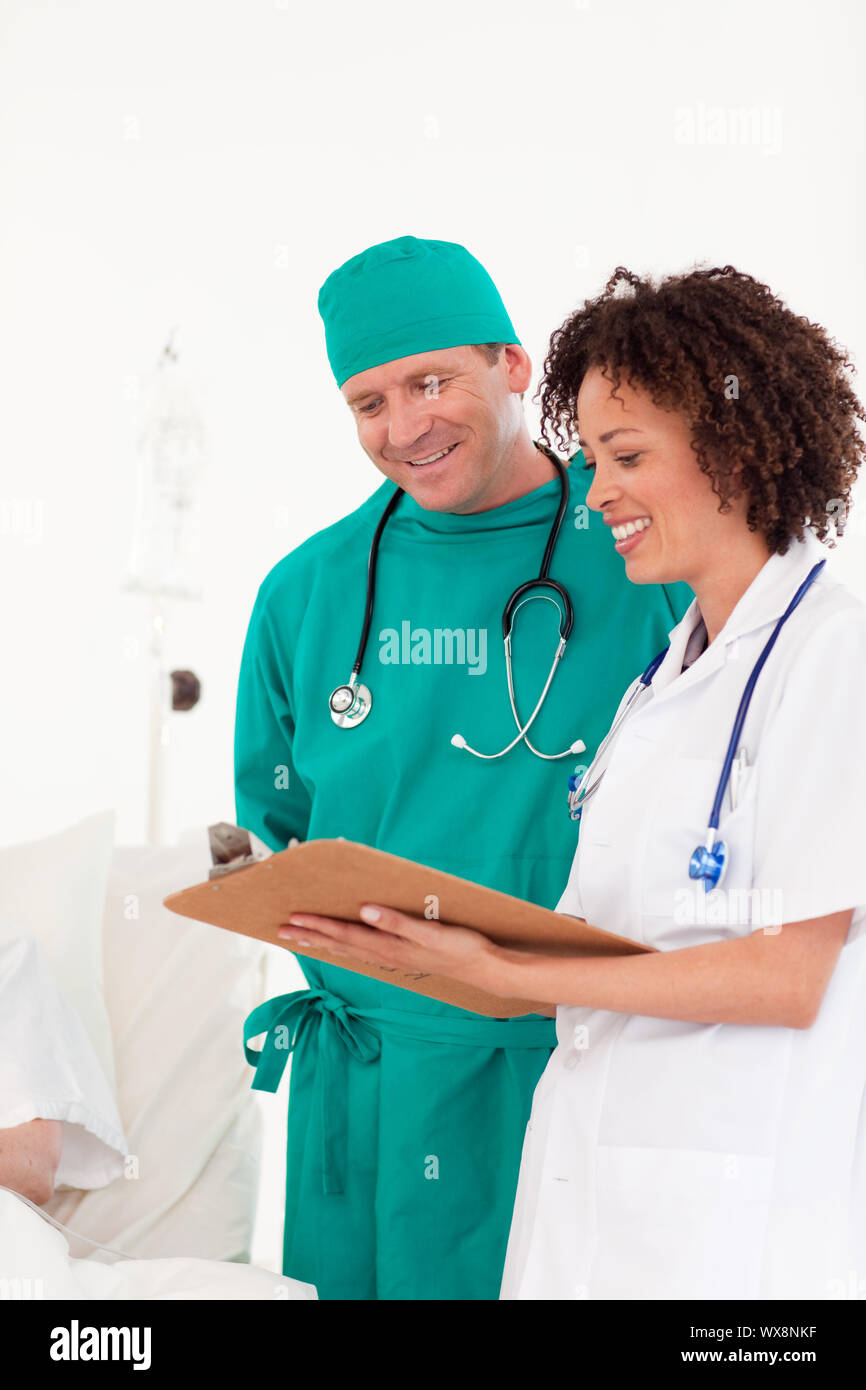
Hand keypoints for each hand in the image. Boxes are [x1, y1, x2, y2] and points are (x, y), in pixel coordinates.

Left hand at [278, 904, 503, 991]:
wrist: (483, 969)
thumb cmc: (460, 946)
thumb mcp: (430, 931)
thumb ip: (396, 921)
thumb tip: (364, 910)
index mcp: (389, 946)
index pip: (344, 934)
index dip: (317, 925)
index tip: (292, 918)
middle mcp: (385, 954)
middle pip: (339, 944)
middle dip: (310, 935)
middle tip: (281, 929)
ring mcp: (392, 958)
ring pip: (348, 951)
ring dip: (322, 943)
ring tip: (299, 938)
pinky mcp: (400, 957)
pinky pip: (362, 952)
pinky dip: (343, 947)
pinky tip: (338, 945)